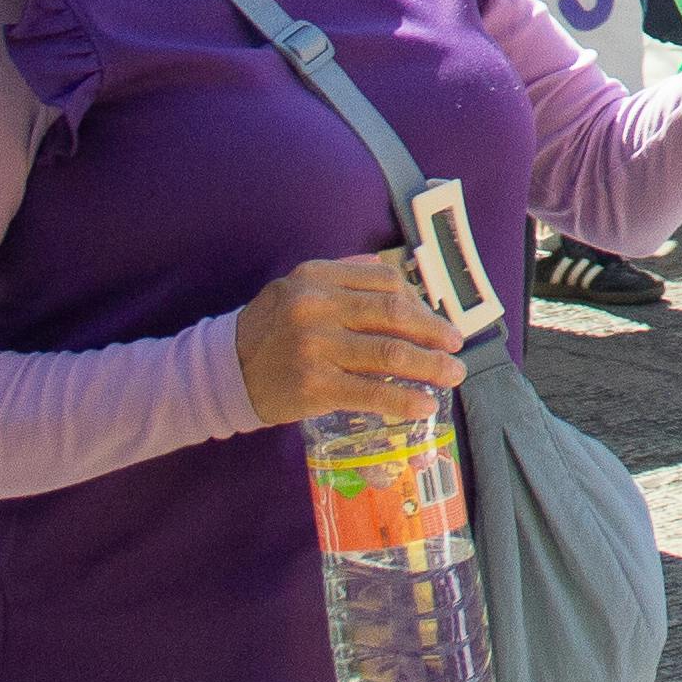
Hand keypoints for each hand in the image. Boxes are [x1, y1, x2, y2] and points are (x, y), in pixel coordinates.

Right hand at [232, 252, 465, 424]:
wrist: (223, 373)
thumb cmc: (270, 331)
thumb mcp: (297, 288)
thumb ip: (343, 276)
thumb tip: (394, 276)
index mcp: (317, 277)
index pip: (385, 283)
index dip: (419, 303)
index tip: (437, 320)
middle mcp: (317, 306)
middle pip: (394, 314)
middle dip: (434, 331)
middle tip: (458, 345)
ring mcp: (316, 347)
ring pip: (390, 353)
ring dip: (431, 366)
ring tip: (453, 374)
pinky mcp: (315, 386)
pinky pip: (372, 392)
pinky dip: (404, 399)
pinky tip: (424, 405)